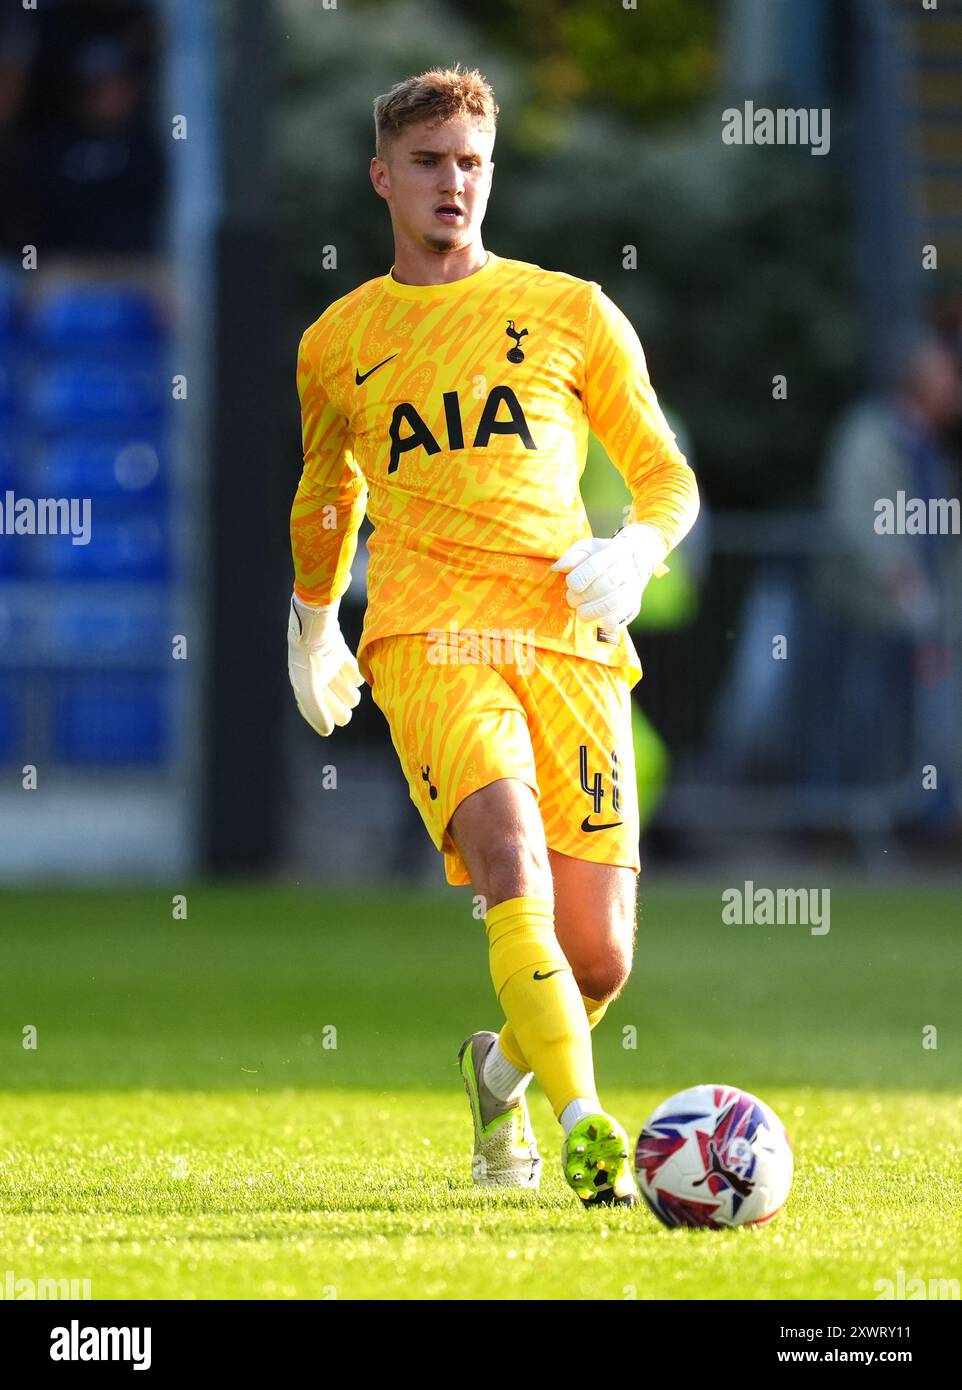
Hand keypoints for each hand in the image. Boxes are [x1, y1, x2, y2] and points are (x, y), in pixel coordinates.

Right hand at [287, 593, 362, 736]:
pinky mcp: (339, 652)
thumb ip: (316, 711)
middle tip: (346, 711)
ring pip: (344, 687)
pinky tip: (357, 677)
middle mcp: (315, 677)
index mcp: (303, 685)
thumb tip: (327, 732)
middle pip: (332, 701)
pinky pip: (351, 670)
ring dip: (349, 691)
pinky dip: (356, 675)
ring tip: (351, 692)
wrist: (315, 625)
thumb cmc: (307, 659)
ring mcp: (327, 664)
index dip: (322, 719)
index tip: (331, 727)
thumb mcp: (309, 688)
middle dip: (340, 707)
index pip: (313, 709)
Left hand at [551, 522, 667, 626]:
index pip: (594, 566)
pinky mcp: (634, 605)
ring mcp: (632, 588)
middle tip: (573, 598)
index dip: (578, 578)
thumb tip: (557, 568)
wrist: (636, 560)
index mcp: (613, 553)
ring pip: (613, 603)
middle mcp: (625, 570)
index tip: (571, 584)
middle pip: (602, 586)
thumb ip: (572, 555)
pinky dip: (608, 623)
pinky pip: (622, 618)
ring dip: (591, 611)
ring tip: (582, 611)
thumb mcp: (588, 547)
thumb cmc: (604, 555)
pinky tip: (599, 621)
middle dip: (581, 596)